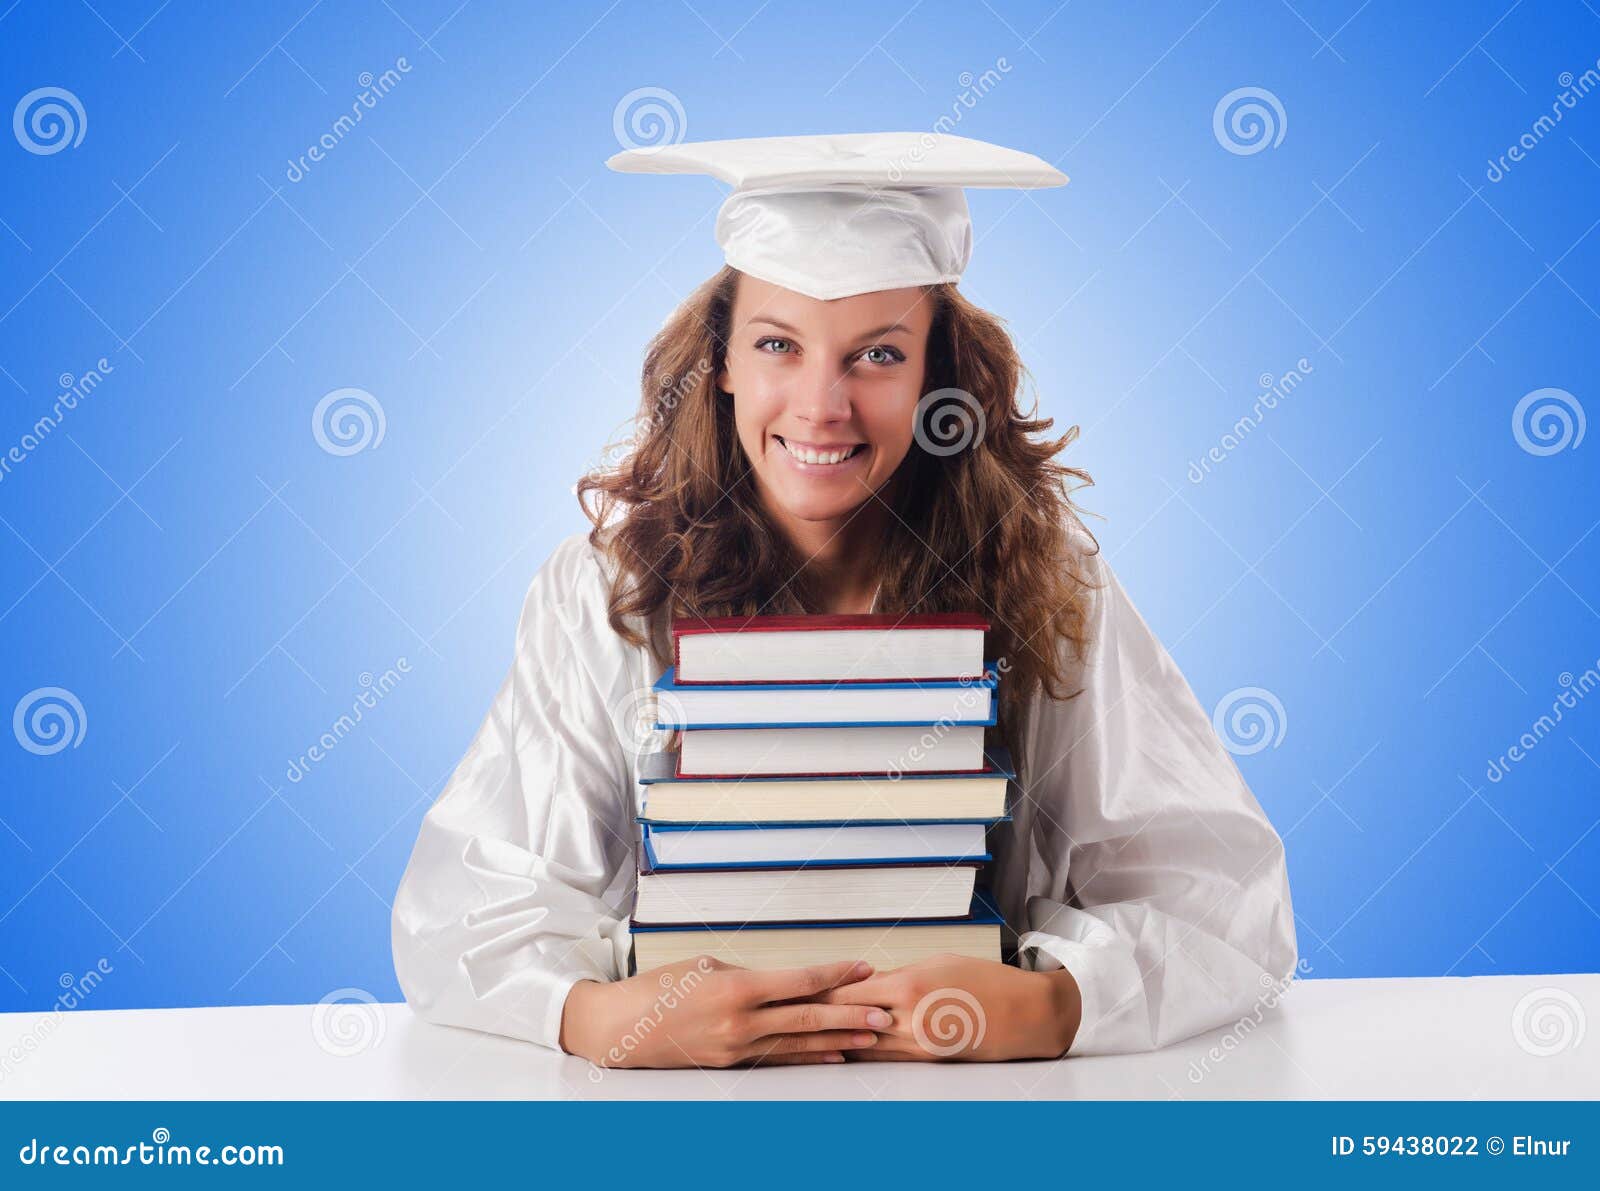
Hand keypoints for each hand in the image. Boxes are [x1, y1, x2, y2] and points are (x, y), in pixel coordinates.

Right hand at [559, 957, 891, 1068]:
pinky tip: (834, 1056)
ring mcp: (737, 1047)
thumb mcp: (706, 966)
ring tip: (872, 1037)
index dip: (834, 976)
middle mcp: (741, 1021)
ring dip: (838, 1039)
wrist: (620, 1029)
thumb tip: (779, 984)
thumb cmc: (659, 988)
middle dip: (850, 1015)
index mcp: (736, 988)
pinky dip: (809, 1056)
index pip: (798, 982)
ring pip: (798, 1042)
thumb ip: (747, 977)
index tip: (864, 968)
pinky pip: (778, 1058)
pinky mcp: (731, 1063)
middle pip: (808, 1018)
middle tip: (885, 1013)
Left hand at [815, 953, 1080, 1061]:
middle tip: (789, 1015)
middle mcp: (911, 1017)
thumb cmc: (986, 981)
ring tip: (807, 1035)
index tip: (796, 990)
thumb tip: (867, 980)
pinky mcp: (927, 1059)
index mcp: (910, 985)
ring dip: (837, 1037)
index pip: (852, 990)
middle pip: (851, 1018)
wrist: (1025, 1015)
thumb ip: (899, 974)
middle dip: (820, 1016)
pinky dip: (864, 1051)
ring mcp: (919, 1043)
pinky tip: (844, 1050)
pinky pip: (886, 1056)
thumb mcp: (938, 963)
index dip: (822, 991)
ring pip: (864, 1043)